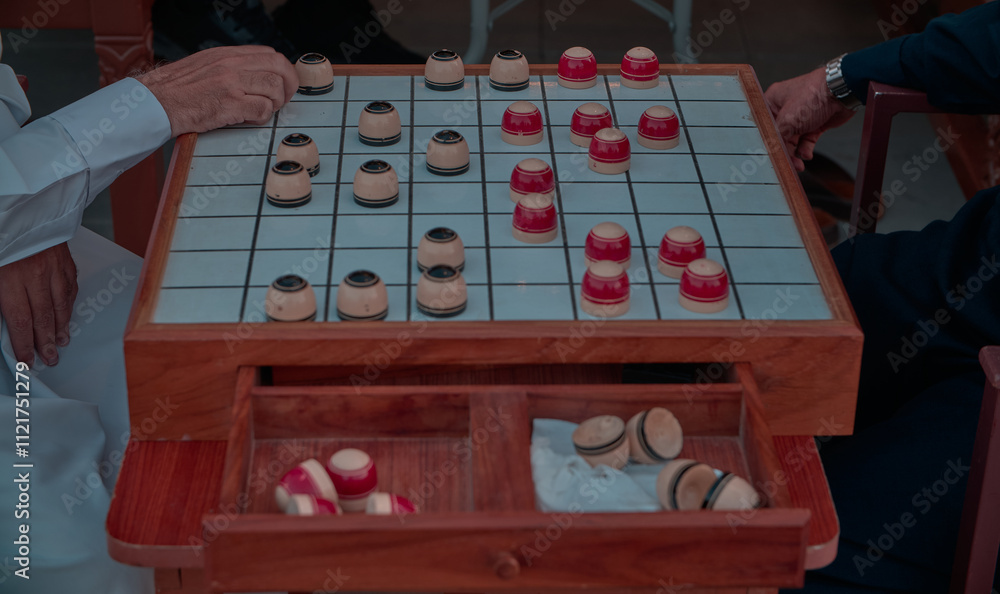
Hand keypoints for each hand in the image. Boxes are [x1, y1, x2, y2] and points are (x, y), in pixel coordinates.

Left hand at [0, 243, 77, 367]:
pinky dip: (70, 302)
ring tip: (61, 341)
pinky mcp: (64, 257)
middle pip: (43, 317)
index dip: (24, 345)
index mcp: (10, 277)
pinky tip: (68, 312)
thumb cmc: (0, 233)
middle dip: (46, 342)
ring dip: (61, 326)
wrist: (21, 200)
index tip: (26, 361)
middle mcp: (35, 274)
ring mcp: (53, 265)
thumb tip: (5, 320)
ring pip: (60, 303)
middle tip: (50, 359)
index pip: (20, 321)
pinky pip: (70, 285)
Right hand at [136, 46, 298, 135]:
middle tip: (282, 100)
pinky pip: (262, 109)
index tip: (283, 84)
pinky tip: (248, 119)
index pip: (270, 54)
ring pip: (274, 88)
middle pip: (278, 68)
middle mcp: (231, 64)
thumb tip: (258, 74)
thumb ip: (231, 67)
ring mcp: (231, 83)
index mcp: (227, 54)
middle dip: (288, 86)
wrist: (156, 102)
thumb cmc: (178, 89)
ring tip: (261, 111)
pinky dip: (261, 117)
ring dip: (274, 104)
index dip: (283, 71)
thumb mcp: (206, 66)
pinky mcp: (229, 103)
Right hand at [764, 66, 855, 170]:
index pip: (763, 124)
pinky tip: (806, 154)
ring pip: (792, 140)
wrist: (841, 92)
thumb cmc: (813, 96)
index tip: (765, 154)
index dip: (763, 139)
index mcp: (773, 101)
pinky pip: (806, 141)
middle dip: (782, 151)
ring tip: (797, 164)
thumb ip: (776, 137)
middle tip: (784, 163)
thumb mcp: (787, 120)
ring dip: (794, 153)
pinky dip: (805, 149)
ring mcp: (801, 117)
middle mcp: (785, 109)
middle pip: (778, 135)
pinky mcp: (814, 124)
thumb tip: (771, 150)